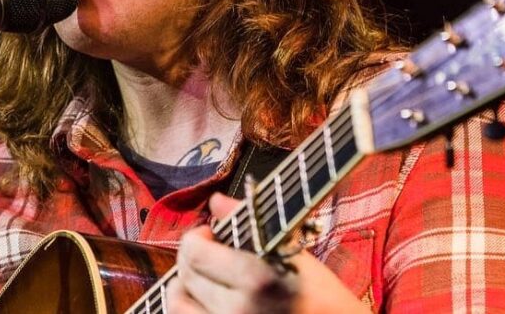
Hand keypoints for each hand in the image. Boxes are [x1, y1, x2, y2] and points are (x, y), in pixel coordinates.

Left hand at [166, 193, 370, 313]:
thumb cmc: (325, 297)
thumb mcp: (296, 255)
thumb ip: (251, 225)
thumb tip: (216, 202)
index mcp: (257, 280)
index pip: (194, 254)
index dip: (195, 238)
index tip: (210, 234)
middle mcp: (238, 311)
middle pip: (184, 278)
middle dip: (191, 259)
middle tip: (209, 254)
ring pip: (178, 307)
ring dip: (185, 289)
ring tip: (204, 282)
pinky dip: (193, 310)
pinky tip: (209, 303)